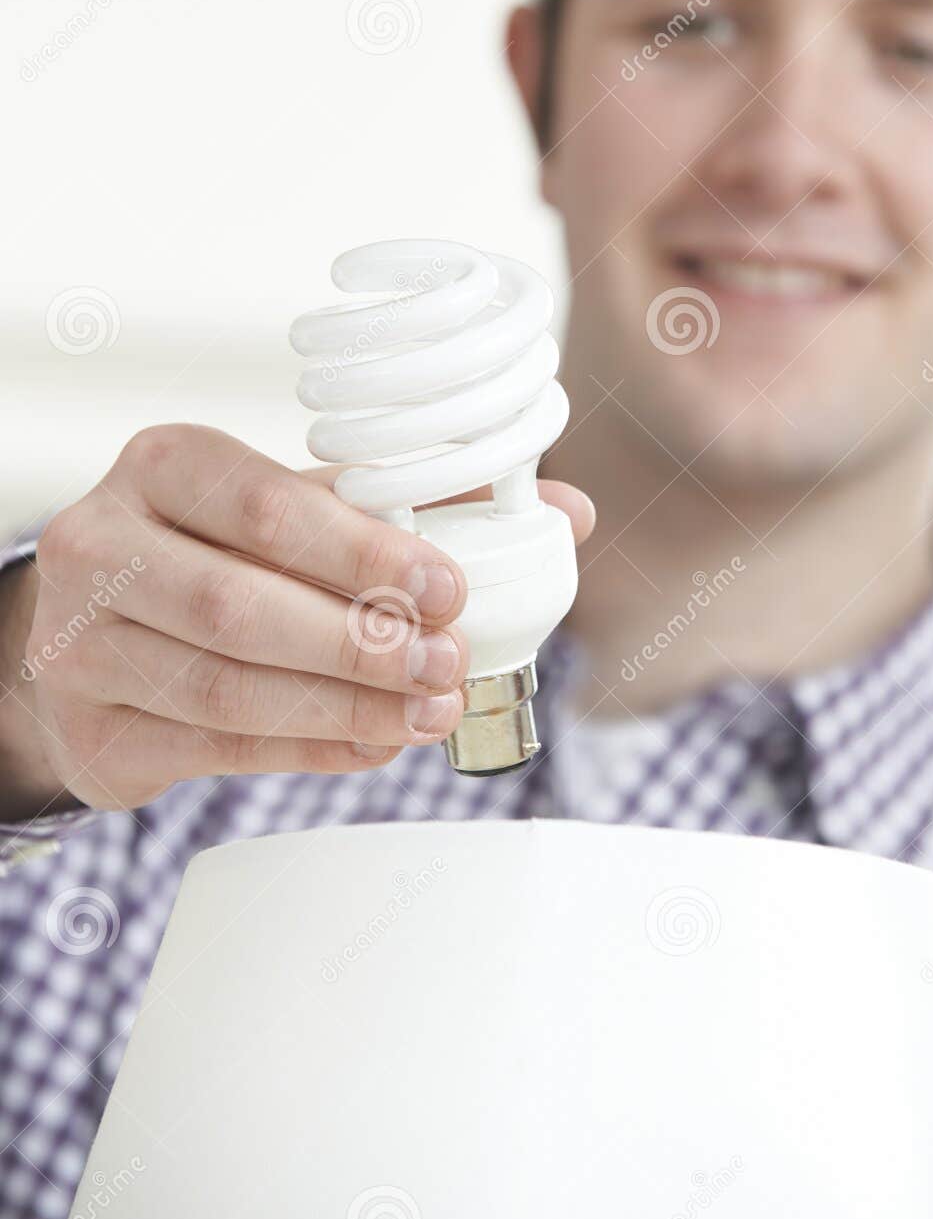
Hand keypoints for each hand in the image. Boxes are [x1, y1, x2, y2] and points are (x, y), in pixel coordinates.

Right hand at [0, 424, 594, 818]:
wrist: (96, 626)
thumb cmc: (215, 550)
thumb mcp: (299, 507)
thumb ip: (417, 507)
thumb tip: (567, 512)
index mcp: (163, 464)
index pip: (266, 505)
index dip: (365, 554)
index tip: (449, 589)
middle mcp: (101, 547)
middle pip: (240, 608)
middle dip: (362, 647)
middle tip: (445, 665)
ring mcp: (80, 646)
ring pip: (226, 690)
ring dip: (345, 711)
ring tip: (425, 714)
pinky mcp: (92, 732)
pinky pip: (215, 751)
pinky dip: (309, 753)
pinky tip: (372, 745)